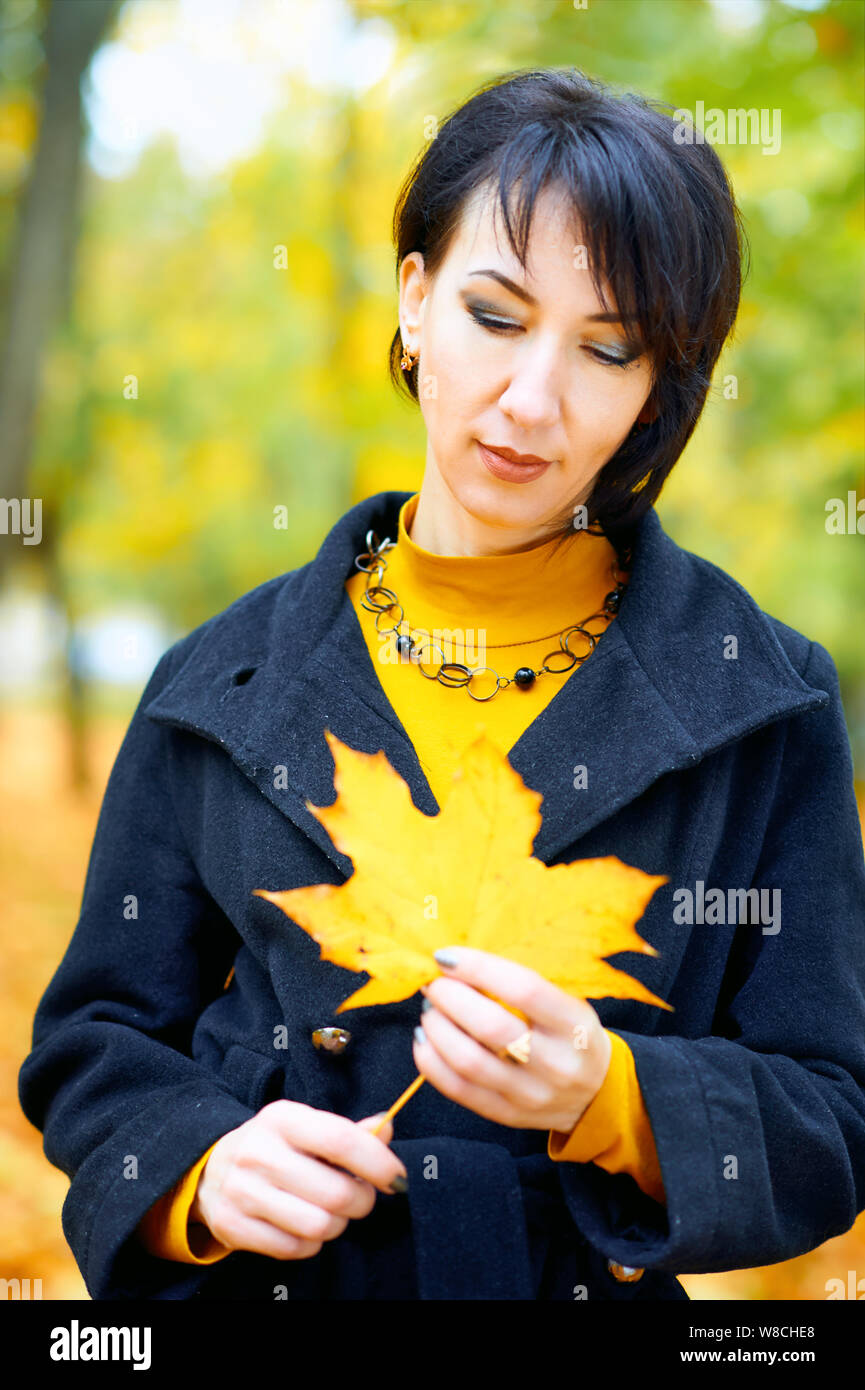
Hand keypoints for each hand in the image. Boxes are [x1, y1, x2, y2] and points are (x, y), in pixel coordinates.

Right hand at [189, 1102, 407, 1259]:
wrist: (209, 1169)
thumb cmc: (274, 1147)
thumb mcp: (305, 1127)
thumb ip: (349, 1131)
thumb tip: (387, 1126)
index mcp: (282, 1118)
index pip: (341, 1140)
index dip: (378, 1162)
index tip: (396, 1178)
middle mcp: (258, 1151)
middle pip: (336, 1193)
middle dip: (362, 1201)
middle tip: (360, 1196)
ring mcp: (242, 1191)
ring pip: (319, 1226)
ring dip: (338, 1224)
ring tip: (331, 1211)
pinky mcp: (233, 1226)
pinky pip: (295, 1248)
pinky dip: (311, 1243)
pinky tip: (304, 1225)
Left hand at [413, 946, 611, 1133]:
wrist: (597, 1095)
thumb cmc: (572, 1034)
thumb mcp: (567, 1004)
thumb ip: (521, 987)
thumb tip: (459, 964)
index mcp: (574, 1025)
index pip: (524, 989)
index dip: (478, 968)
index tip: (446, 956)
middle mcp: (556, 1064)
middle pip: (490, 1027)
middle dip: (449, 998)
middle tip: (434, 984)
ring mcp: (531, 1095)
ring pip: (468, 1061)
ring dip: (437, 1028)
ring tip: (429, 1010)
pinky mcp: (508, 1116)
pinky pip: (458, 1090)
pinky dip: (431, 1062)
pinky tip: (425, 1039)